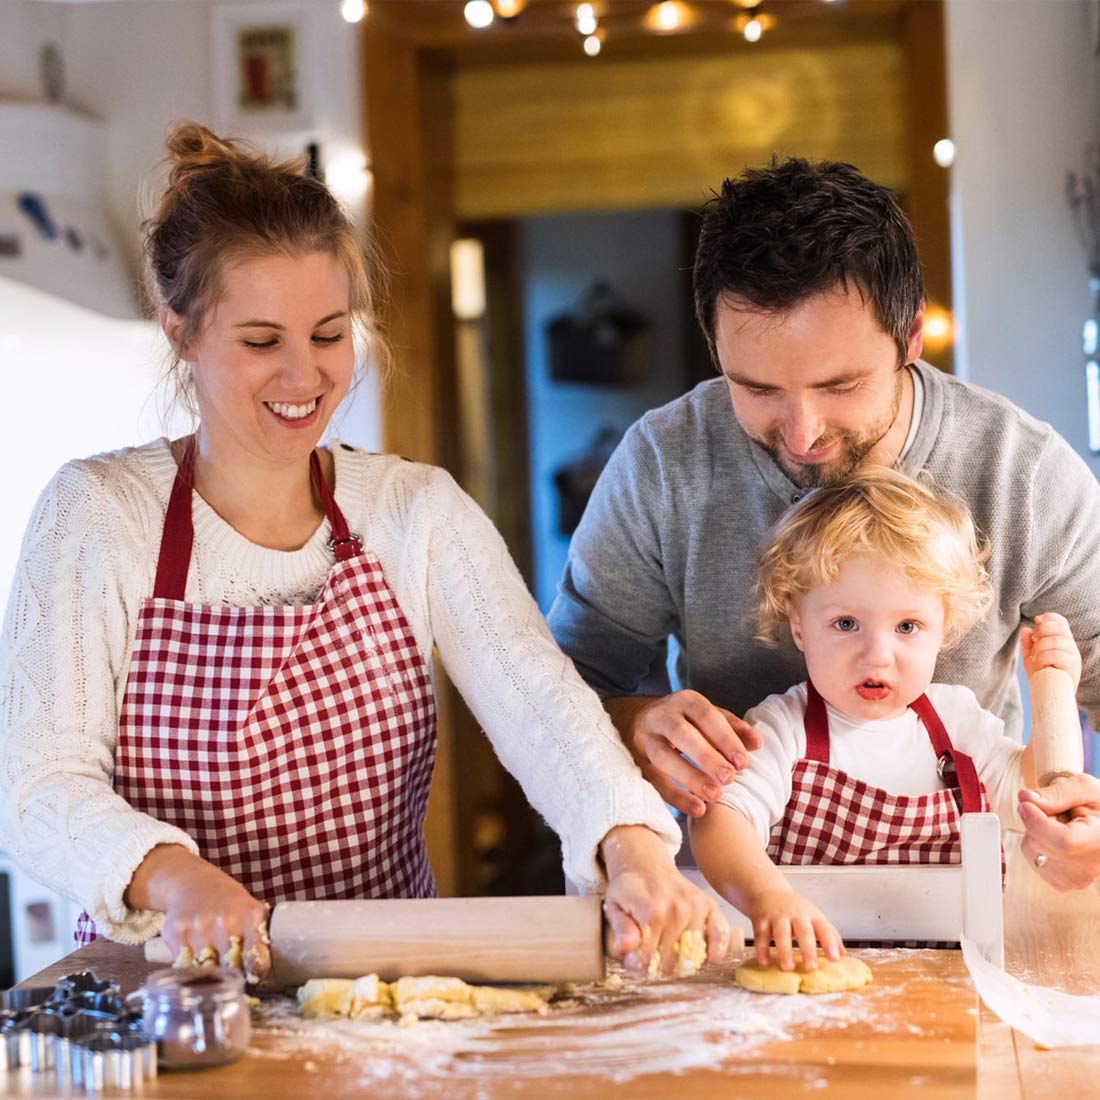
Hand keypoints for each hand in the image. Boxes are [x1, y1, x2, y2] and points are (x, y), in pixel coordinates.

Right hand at [126, 845, 271, 978]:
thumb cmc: (227, 901)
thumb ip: (257, 937)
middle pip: (230, 968)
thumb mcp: (249, 910)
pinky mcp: (177, 933)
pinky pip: (185, 964)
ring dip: (209, 973)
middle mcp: (226, 921)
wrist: (192, 882)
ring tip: (211, 964)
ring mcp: (200, 927)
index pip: (255, 958)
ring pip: (207, 969)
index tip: (252, 979)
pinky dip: (189, 967)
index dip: (254, 973)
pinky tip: (194, 958)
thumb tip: (260, 973)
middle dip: (231, 975)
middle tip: (230, 975)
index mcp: (250, 916)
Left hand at [600, 825, 729, 976]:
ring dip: (680, 961)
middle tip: (647, 954)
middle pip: (670, 962)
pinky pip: (720, 935)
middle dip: (655, 965)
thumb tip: (624, 950)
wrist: (645, 863)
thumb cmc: (628, 888)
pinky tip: (707, 957)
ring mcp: (695, 908)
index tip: (631, 958)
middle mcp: (678, 910)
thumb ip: (620, 930)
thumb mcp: (614, 907)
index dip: (636, 965)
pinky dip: (716, 950)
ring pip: (692, 956)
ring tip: (666, 951)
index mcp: (653, 911)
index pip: (647, 960)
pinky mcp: (709, 905)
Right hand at [608, 691, 763, 816]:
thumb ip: (732, 728)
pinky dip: (675, 796)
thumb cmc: (684, 721)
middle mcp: (662, 716)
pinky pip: (654, 780)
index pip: (706, 716)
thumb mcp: (707, 717)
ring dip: (690, 777)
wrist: (637, 722)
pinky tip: (697, 809)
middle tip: (729, 778)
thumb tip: (757, 742)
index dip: (725, 738)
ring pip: (663, 757)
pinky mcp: (637, 761)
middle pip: (681, 734)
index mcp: (684, 701)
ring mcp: (645, 739)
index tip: (743, 762)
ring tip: (715, 795)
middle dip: (706, 756)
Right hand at [746, 887, 843, 971]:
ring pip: (780, 933)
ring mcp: (777, 916)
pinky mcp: (761, 919)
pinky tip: (764, 961)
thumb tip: (844, 955)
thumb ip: (830, 934)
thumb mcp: (814, 916)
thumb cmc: (795, 908)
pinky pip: (761, 934)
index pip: (824, 928)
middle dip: (807, 949)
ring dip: (784, 950)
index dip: (830, 943)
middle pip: (803, 931)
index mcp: (811, 915)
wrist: (767, 891)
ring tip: (787, 968)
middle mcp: (795, 914)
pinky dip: (762, 948)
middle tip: (811, 967)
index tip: (835, 959)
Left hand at [1018, 775, 1099, 890]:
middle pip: (1039, 844)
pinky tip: (1057, 840)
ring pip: (1031, 851)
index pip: (1062, 841)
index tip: (1027, 803)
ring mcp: (1076, 879)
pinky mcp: (1063, 883)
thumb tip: (1026, 798)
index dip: (1037, 821)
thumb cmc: (1098, 806)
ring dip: (1036, 833)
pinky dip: (1037, 846)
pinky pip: (1032, 859)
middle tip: (1058, 813)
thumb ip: (1056, 793)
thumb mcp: (1084, 789)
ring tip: (1061, 827)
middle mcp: (1091, 867)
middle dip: (1036, 821)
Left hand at [1020, 612, 1081, 690]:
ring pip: (1056, 640)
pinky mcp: (1073, 666)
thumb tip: (1025, 629)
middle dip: (1041, 631)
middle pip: (1058, 627)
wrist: (1050, 695)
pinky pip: (1057, 654)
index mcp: (1062, 641)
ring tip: (1035, 657)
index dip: (1050, 617)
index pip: (1061, 622)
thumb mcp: (1031, 657)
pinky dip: (1043, 656)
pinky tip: (1037, 662)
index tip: (1037, 620)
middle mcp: (1070, 646)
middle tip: (1034, 642)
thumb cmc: (1041, 675)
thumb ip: (1028, 644)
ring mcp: (1073, 656)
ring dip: (1040, 647)